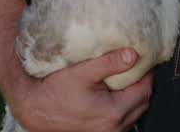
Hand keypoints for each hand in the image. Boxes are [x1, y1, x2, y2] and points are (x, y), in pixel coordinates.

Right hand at [7, 48, 151, 131]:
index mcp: (113, 112)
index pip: (145, 89)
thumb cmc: (53, 91)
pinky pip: (123, 119)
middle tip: (135, 66)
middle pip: (143, 102)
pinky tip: (114, 93)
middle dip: (142, 83)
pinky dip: (124, 106)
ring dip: (134, 95)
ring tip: (124, 78)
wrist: (33, 109)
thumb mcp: (81, 72)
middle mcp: (113, 128)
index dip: (146, 72)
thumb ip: (108, 63)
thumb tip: (132, 55)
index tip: (141, 59)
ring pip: (135, 112)